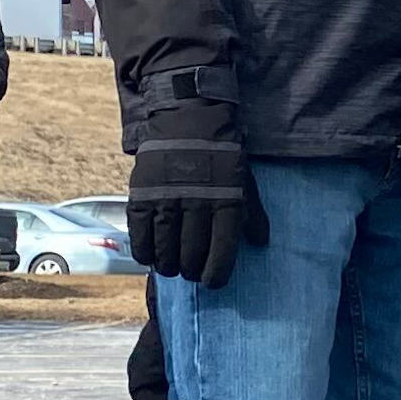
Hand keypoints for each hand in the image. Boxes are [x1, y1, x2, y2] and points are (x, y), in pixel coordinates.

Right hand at [128, 130, 263, 288]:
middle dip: (191, 270)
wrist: (190, 117)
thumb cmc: (222, 154)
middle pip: (191, 253)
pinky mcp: (143, 192)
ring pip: (165, 247)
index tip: (212, 282)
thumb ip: (252, 213)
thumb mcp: (245, 180)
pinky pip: (140, 232)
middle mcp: (197, 201)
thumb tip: (260, 243)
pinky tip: (149, 257)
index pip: (222, 250)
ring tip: (171, 268)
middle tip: (190, 272)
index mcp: (226, 200)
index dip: (216, 273)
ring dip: (168, 264)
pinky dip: (144, 250)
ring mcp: (167, 197)